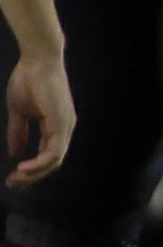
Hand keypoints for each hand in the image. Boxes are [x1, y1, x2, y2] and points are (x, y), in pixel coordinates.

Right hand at [5, 52, 72, 187]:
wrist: (36, 61)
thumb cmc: (28, 81)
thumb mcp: (19, 112)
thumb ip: (18, 133)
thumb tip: (15, 153)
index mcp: (55, 126)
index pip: (47, 155)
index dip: (31, 169)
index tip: (14, 179)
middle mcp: (64, 129)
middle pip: (52, 162)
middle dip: (32, 177)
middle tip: (13, 184)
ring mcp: (66, 126)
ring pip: (55, 160)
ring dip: (35, 173)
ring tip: (17, 179)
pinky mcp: (62, 122)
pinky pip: (54, 150)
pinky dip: (40, 162)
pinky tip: (24, 168)